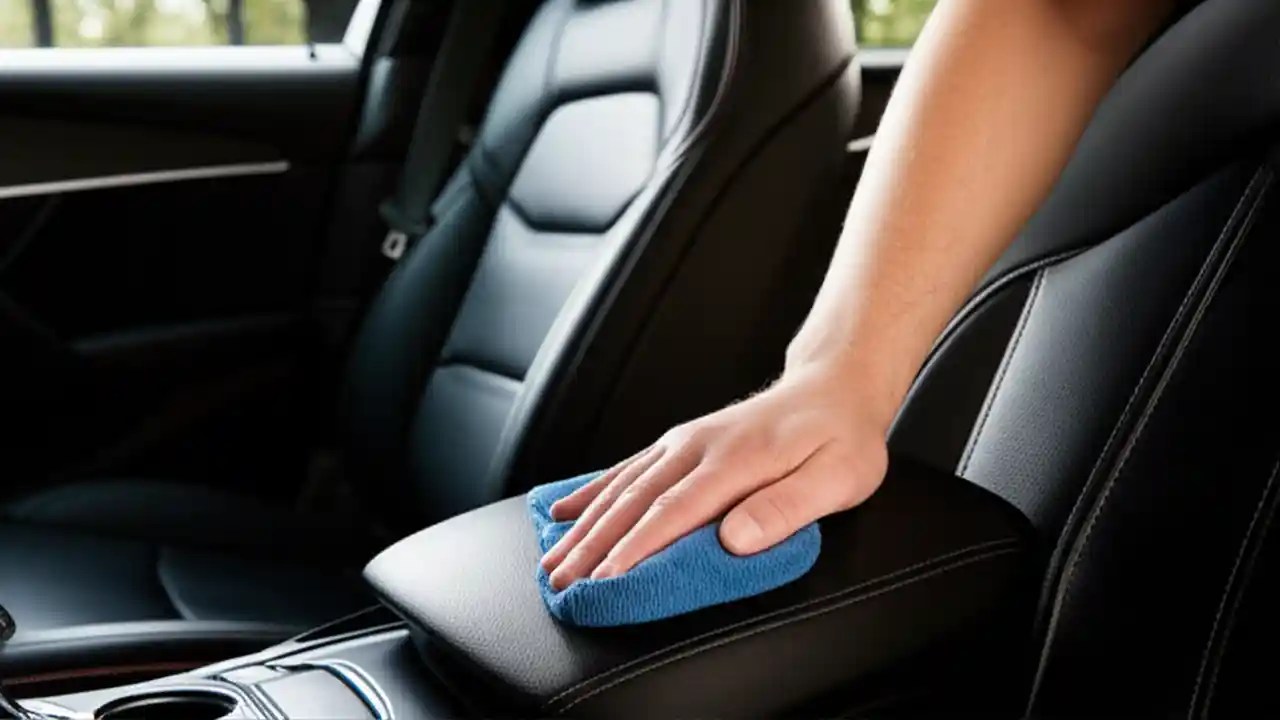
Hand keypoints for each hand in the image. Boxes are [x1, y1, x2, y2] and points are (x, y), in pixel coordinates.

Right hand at [538, 364, 890, 590]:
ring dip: (583, 526)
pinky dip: (590, 491)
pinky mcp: (678, 442)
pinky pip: (625, 468)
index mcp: (734, 461)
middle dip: (592, 546)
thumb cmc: (841, 438)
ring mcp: (683, 442)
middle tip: (560, 583)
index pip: (674, 512)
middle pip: (633, 501)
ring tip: (551, 561)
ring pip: (621, 487)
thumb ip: (786, 508)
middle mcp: (697, 447)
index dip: (635, 549)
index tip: (605, 581)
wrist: (833, 386)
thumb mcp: (838, 477)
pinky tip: (563, 510)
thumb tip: (736, 539)